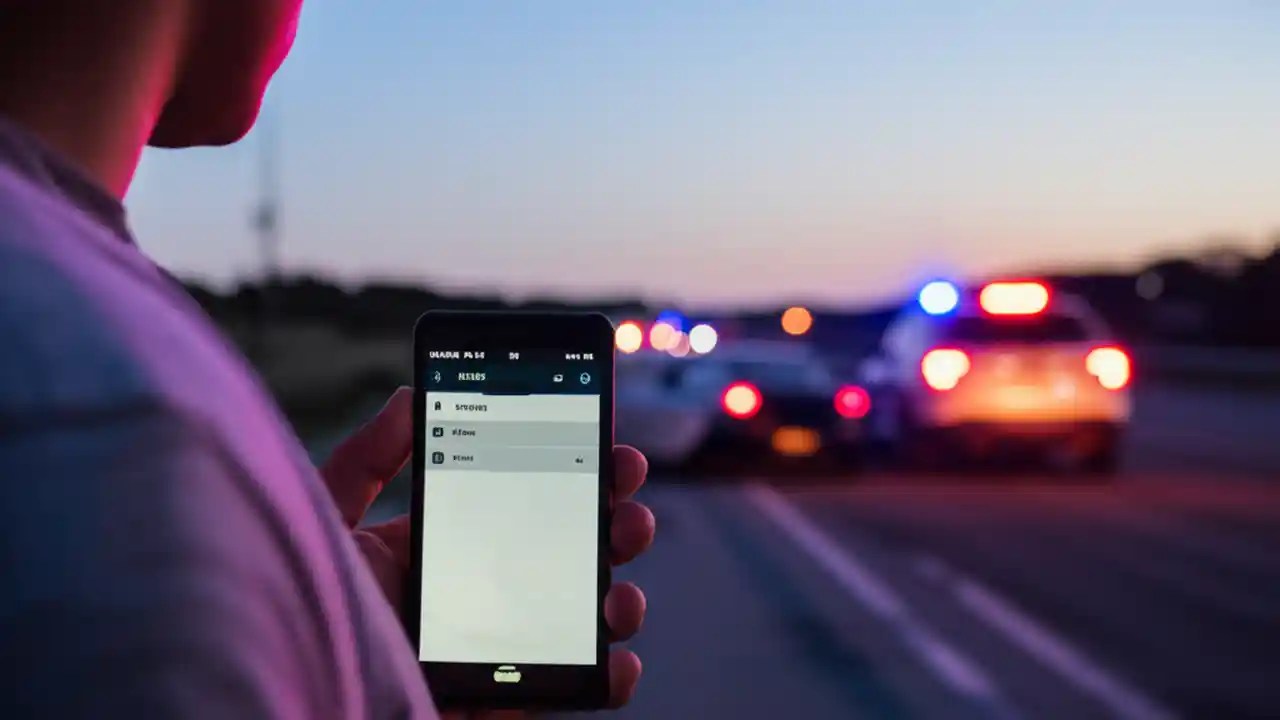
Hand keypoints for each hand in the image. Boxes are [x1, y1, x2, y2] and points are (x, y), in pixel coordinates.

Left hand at [321, 387, 655, 715]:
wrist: (297, 698)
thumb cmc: (306, 609)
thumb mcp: (327, 522)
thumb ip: (365, 460)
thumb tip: (411, 395)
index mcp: (446, 545)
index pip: (526, 500)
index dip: (578, 470)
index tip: (609, 444)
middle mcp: (483, 592)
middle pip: (570, 552)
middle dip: (616, 522)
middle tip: (626, 504)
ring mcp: (502, 647)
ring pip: (585, 617)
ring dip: (623, 596)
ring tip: (620, 590)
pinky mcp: (507, 697)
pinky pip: (574, 688)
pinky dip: (612, 676)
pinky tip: (618, 658)